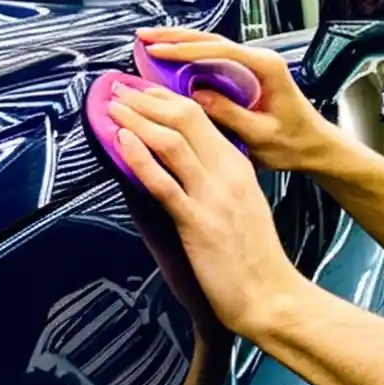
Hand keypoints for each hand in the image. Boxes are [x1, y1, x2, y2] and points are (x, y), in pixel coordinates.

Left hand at [108, 82, 310, 336]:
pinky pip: (163, 182)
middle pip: (186, 118)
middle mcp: (227, 174)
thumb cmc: (251, 257)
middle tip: (119, 88)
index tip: (142, 88)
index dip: (166, 98)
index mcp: (238, 166)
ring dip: (137, 119)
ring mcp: (213, 196)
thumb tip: (180, 163)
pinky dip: (139, 157)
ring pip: (172, 142)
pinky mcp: (198, 222)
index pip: (202, 116)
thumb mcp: (238, 205)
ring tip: (112, 107)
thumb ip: (213, 180)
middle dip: (147, 99)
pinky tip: (121, 141)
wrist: (270, 296)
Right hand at [136, 27, 343, 173]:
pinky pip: (212, 58)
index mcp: (266, 68)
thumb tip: (196, 97)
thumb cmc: (294, 142)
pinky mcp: (244, 74)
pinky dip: (188, 54)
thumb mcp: (259, 134)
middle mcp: (259, 59)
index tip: (158, 51)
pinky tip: (170, 56)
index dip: (185, 50)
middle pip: (211, 39)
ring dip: (178, 41)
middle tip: (145, 37)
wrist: (314, 146)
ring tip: (150, 41)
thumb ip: (229, 113)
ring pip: (210, 44)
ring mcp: (251, 64)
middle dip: (175, 36)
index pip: (220, 50)